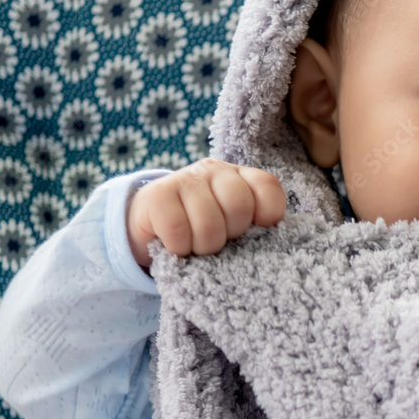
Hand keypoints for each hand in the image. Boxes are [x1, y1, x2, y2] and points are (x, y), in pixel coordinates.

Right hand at [127, 158, 286, 266]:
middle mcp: (214, 170)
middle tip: (219, 241)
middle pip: (239, 206)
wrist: (148, 223)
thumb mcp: (230, 222)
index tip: (257, 230)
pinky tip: (176, 245)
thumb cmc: (199, 226)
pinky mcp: (157, 194)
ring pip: (209, 223)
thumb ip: (252, 222)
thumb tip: (271, 237)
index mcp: (239, 176)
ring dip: (203, 246)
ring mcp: (185, 178)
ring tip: (196, 246)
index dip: (268, 213)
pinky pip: (178, 230)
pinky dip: (179, 247)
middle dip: (231, 235)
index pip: (267, 186)